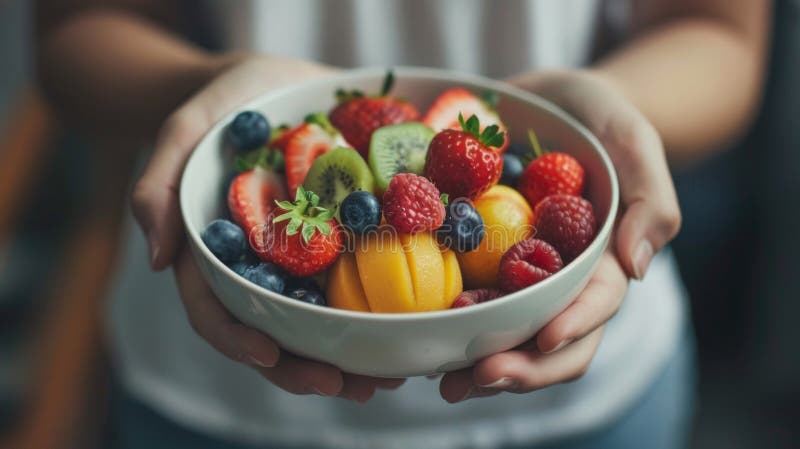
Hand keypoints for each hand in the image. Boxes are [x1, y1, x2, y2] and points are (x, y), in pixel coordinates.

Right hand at [132, 55, 403, 401]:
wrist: (271, 83)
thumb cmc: (222, 105)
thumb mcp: (185, 129)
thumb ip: (158, 184)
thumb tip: (155, 260)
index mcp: (215, 252)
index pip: (213, 308)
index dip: (238, 338)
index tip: (272, 354)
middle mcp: (257, 265)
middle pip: (270, 331)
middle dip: (304, 367)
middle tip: (351, 386)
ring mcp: (298, 259)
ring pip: (314, 322)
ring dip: (347, 357)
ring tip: (386, 379)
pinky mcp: (336, 242)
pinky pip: (352, 284)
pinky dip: (373, 313)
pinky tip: (404, 330)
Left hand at [440, 70, 680, 401]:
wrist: (550, 101)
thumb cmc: (600, 120)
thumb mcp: (633, 140)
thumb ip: (649, 198)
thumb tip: (638, 267)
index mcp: (603, 260)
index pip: (597, 304)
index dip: (574, 326)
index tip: (543, 338)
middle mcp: (560, 278)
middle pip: (551, 340)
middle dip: (520, 366)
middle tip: (479, 377)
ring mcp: (518, 274)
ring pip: (507, 334)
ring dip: (479, 364)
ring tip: (443, 381)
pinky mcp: (481, 260)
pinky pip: (466, 299)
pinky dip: (447, 326)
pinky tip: (419, 341)